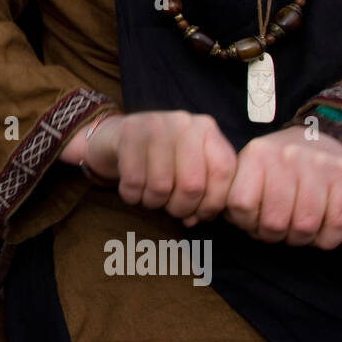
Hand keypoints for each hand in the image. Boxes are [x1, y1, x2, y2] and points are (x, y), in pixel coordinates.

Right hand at [62, 111, 235, 225]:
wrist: (117, 137)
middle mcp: (185, 122)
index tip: (200, 215)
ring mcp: (156, 124)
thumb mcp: (188, 169)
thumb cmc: (161, 160)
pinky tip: (132, 191)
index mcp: (207, 129)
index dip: (213, 202)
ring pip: (161, 186)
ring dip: (154, 203)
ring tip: (150, 197)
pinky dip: (132, 196)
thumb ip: (203, 193)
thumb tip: (196, 219)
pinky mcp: (128, 132)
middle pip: (192, 184)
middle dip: (180, 208)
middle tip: (170, 209)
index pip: (223, 171)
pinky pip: (134, 181)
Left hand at [225, 126, 341, 248]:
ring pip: (305, 226)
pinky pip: (338, 222)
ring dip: (301, 239)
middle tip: (279, 231)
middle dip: (275, 236)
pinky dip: (329, 238)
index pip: (241, 204)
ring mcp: (318, 164)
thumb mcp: (252, 168)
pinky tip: (322, 232)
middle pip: (274, 221)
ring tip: (298, 231)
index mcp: (257, 154)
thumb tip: (224, 221)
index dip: (246, 223)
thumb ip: (237, 192)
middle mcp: (286, 155)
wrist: (323, 135)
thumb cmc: (281, 165)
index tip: (254, 223)